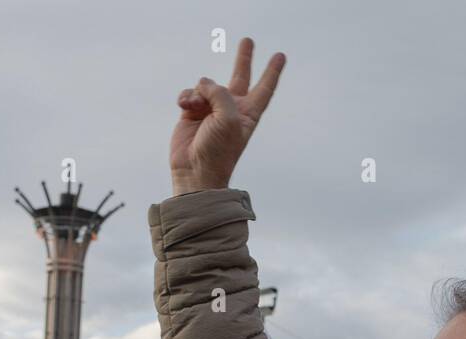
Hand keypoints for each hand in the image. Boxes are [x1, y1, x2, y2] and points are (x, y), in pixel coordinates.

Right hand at [169, 38, 285, 195]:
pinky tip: (184, 107)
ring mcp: (211, 109)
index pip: (264, 88)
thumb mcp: (228, 118)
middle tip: (248, 41)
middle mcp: (232, 109)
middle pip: (240, 77)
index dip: (272, 71)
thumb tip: (204, 85)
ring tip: (196, 109)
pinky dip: (186, 97)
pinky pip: (189, 92)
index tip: (280, 55)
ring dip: (199, 92)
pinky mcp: (192, 111)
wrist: (195, 171)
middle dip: (244, 59)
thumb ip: (220, 93)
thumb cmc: (218, 150)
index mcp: (248, 113)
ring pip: (206, 84)